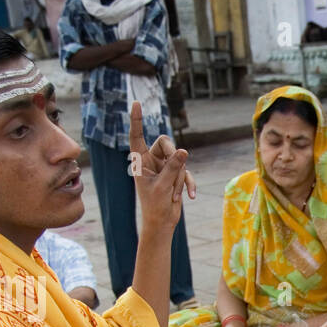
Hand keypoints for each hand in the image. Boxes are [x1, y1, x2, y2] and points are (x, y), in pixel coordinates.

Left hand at [128, 101, 196, 235]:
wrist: (162, 222)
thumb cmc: (155, 205)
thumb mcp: (162, 186)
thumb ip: (172, 167)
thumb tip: (183, 150)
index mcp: (139, 160)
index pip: (136, 135)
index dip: (136, 120)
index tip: (136, 103)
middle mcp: (151, 160)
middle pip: (166, 143)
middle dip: (173, 157)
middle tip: (176, 169)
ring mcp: (165, 167)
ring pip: (179, 160)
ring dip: (179, 178)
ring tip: (174, 195)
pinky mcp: (176, 175)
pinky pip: (186, 172)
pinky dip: (188, 184)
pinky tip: (190, 196)